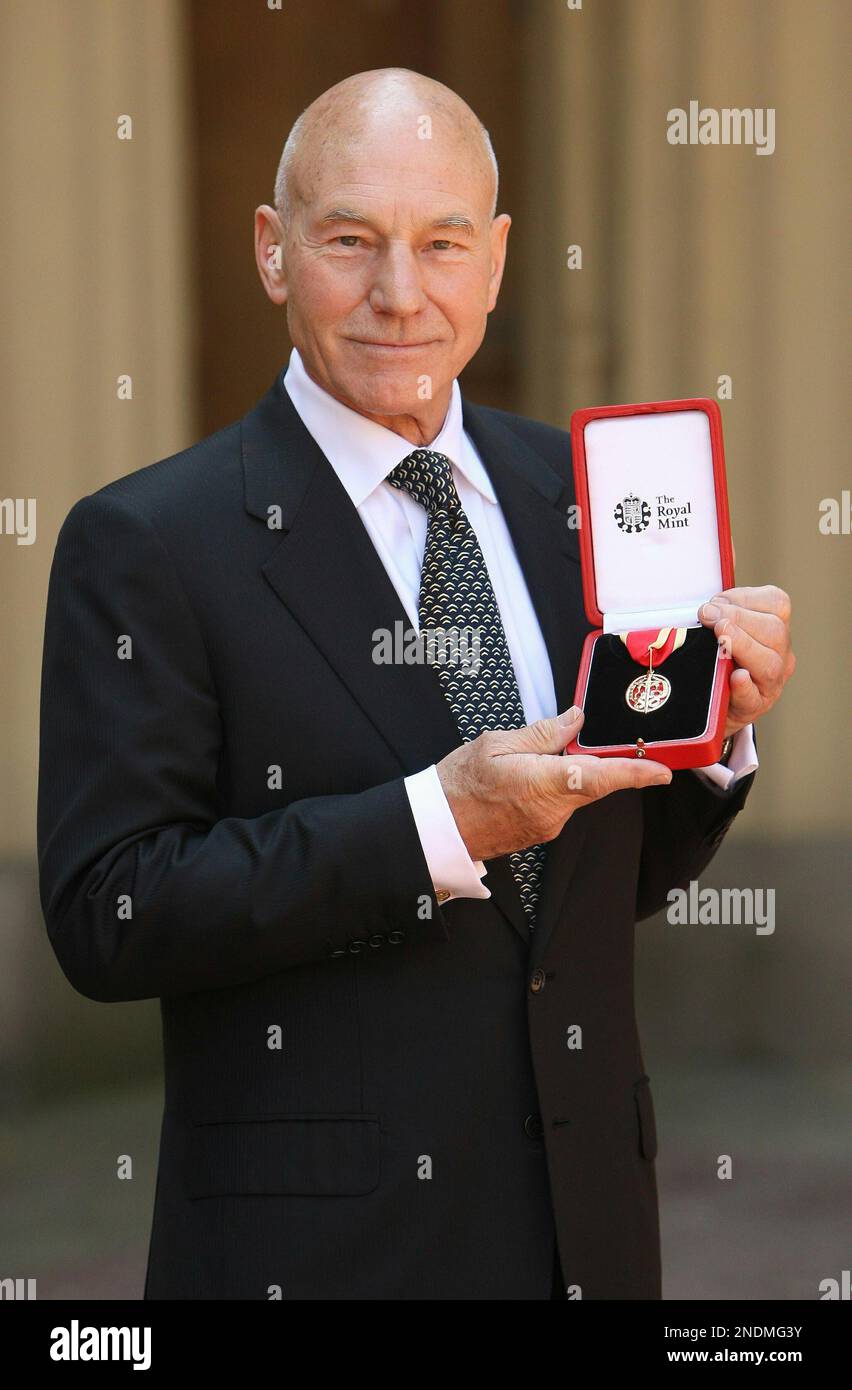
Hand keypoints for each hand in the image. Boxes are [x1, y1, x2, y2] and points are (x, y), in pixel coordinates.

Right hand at [435, 708, 671, 861]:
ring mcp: (548, 825)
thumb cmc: (458, 784)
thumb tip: (575, 720)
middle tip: (593, 741)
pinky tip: (531, 776)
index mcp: (544, 783)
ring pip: (578, 792)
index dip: (636, 774)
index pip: (602, 778)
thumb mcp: (497, 745)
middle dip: (599, 761)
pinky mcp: (541, 831)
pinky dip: (558, 786)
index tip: (664, 772)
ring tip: (533, 758)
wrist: (436, 827)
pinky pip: (562, 803)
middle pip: (594, 783)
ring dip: (571, 773)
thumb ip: (543, 734)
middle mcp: (553, 810)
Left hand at [698, 584, 795, 736]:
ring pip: (770, 663)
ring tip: (718, 637)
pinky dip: (744, 686)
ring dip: (742, 645)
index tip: (716, 602)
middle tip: (708, 617)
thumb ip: (726, 591)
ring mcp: (770, 682)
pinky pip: (753, 697)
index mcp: (776, 627)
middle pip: (775, 631)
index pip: (776, 603)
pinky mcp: (754, 706)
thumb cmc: (719, 654)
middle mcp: (780, 654)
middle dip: (738, 619)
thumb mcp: (722, 622)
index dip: (745, 598)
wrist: (715, 700)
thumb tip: (728, 546)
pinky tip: (735, 676)